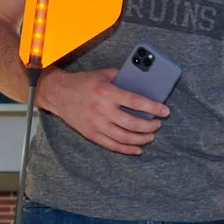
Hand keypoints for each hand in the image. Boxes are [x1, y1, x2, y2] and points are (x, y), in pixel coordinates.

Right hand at [39, 67, 169, 155]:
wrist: (58, 93)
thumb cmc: (82, 83)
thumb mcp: (103, 75)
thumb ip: (122, 78)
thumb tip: (142, 84)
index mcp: (107, 92)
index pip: (136, 102)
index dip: (153, 108)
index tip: (165, 111)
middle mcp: (102, 109)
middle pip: (133, 123)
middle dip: (150, 126)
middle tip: (158, 124)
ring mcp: (96, 124)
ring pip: (124, 137)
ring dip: (141, 139)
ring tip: (151, 136)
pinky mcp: (91, 134)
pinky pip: (112, 145)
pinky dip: (127, 149)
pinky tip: (137, 149)